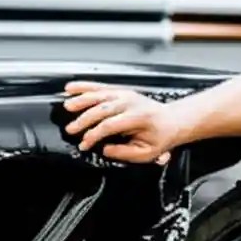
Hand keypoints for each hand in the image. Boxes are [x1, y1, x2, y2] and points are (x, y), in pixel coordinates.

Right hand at [62, 81, 180, 163]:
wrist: (172, 121)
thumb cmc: (160, 137)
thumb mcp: (147, 153)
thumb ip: (124, 153)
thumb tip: (105, 149)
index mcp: (138, 117)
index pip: (110, 125)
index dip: (94, 135)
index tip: (84, 144)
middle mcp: (130, 102)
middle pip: (101, 108)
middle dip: (84, 119)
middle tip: (71, 129)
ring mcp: (124, 94)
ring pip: (99, 95)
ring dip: (81, 100)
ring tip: (67, 106)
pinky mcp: (120, 91)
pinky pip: (100, 87)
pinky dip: (84, 86)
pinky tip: (71, 88)